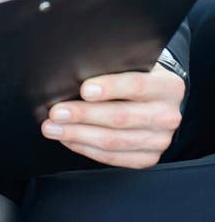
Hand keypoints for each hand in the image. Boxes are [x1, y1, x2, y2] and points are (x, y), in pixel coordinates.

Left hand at [41, 63, 184, 167]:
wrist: (160, 97)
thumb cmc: (140, 76)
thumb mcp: (136, 64)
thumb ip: (114, 67)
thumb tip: (75, 72)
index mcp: (169, 87)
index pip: (137, 85)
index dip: (109, 88)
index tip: (84, 90)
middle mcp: (168, 115)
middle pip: (120, 117)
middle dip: (82, 116)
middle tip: (56, 113)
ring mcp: (159, 140)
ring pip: (113, 141)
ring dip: (78, 135)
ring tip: (53, 128)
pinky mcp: (148, 157)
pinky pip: (113, 157)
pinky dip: (86, 148)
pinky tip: (68, 139)